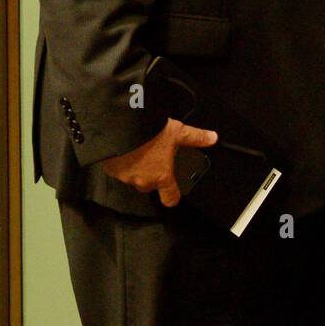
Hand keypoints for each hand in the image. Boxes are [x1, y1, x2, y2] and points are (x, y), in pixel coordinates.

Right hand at [99, 117, 216, 207]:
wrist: (122, 127)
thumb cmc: (153, 133)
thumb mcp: (177, 132)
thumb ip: (195, 137)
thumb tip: (214, 138)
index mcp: (162, 176)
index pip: (170, 198)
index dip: (173, 197)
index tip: (174, 193)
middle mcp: (143, 182)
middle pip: (151, 185)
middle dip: (153, 175)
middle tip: (155, 158)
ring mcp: (125, 178)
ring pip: (134, 178)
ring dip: (137, 168)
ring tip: (139, 150)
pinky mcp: (110, 171)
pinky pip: (118, 170)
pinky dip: (122, 163)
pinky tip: (125, 149)